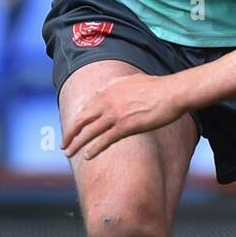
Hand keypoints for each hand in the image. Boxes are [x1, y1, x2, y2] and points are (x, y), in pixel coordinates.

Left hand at [61, 72, 184, 160]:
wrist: (172, 92)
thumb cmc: (157, 87)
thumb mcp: (132, 80)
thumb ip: (117, 85)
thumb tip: (109, 87)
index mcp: (109, 89)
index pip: (86, 106)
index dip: (77, 119)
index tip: (72, 128)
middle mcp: (108, 101)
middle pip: (82, 119)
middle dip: (70, 133)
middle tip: (63, 143)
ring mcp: (116, 114)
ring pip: (89, 131)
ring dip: (77, 143)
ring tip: (68, 153)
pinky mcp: (126, 126)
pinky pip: (105, 140)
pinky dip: (94, 148)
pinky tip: (87, 156)